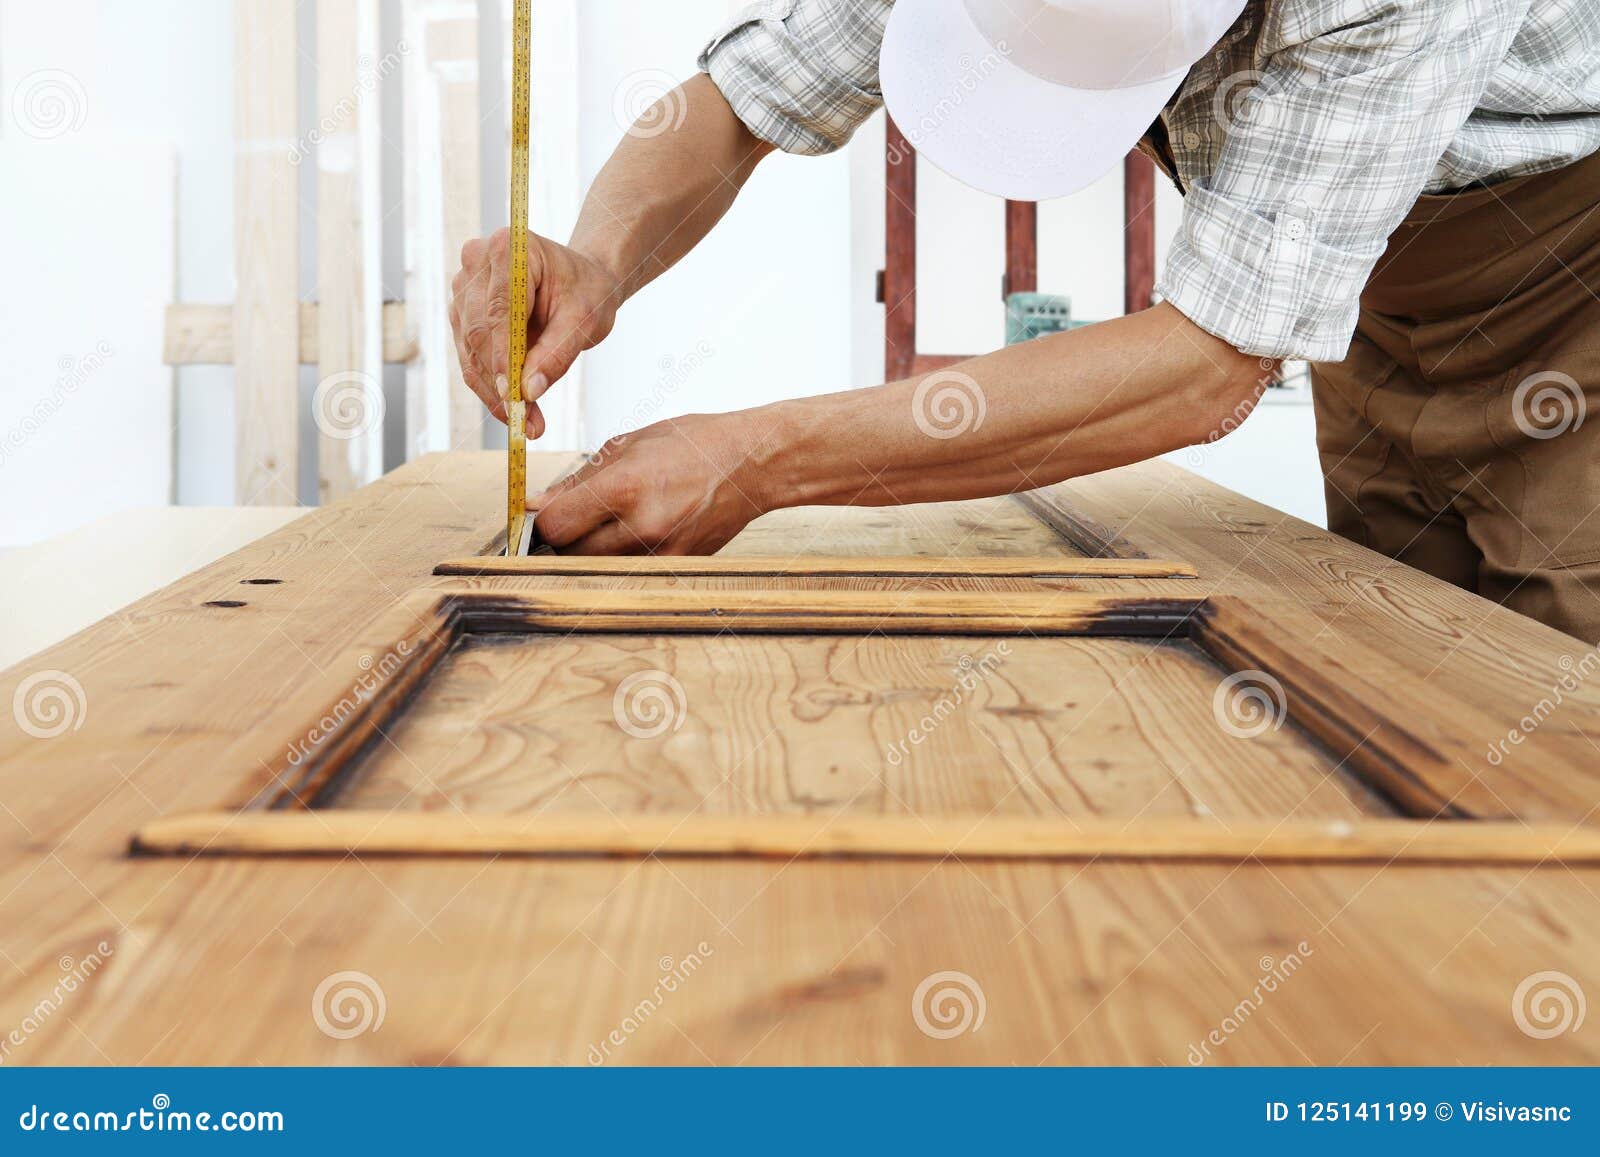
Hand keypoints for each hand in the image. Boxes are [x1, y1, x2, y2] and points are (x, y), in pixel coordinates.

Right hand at [449, 227, 621, 436]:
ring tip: (526, 423)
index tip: (515, 396)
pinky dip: (491, 387)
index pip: (498, 310)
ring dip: (494, 392)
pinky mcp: (462, 312)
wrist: (582, 282)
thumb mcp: (585, 320)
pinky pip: (470, 356)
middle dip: (500, 383)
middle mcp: (477, 262)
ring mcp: (465, 286)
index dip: (503, 357)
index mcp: (509, 249)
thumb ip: (557, 354)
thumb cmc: (587, 291)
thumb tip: (529, 392)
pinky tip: (514, 410)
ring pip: (470, 350)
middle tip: (526, 423)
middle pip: (478, 333)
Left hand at [533, 412, 779, 553]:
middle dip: (564, 539)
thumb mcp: (629, 444)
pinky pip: (628, 572)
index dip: (543, 522)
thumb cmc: (695, 445)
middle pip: (569, 555)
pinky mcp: (677, 567)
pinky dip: (621, 558)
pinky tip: (635, 533)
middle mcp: (642, 527)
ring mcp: (661, 553)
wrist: (753, 464)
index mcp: (626, 487)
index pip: (555, 526)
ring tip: (608, 523)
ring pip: (596, 568)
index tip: (547, 514)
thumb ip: (580, 478)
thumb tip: (541, 505)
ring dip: (590, 551)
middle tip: (576, 519)